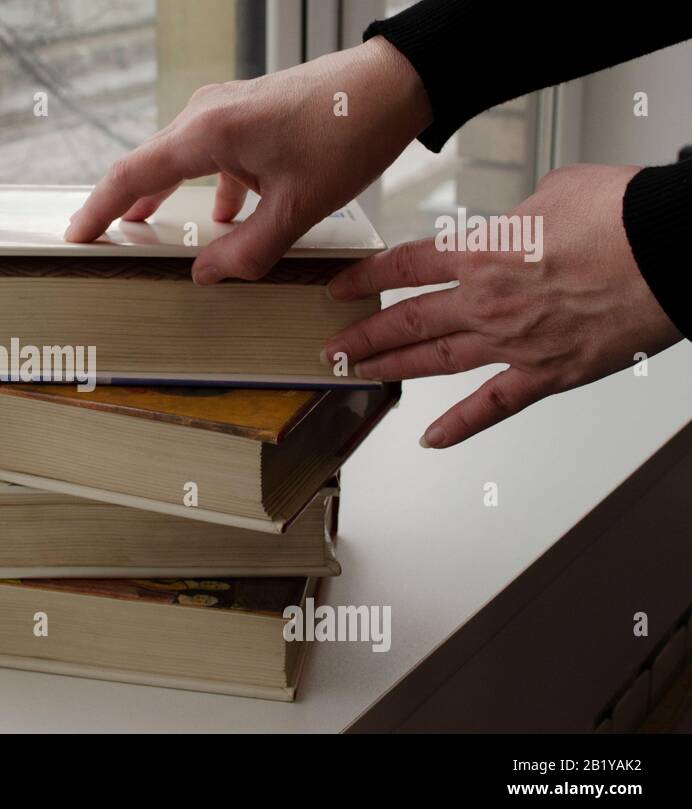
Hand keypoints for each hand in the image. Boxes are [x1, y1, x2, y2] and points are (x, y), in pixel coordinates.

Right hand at [65, 36, 431, 283]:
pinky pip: (212, 156)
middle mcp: (208, 114)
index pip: (133, 175)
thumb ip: (247, 250)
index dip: (99, 209)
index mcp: (208, 132)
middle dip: (124, 206)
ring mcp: (227, 110)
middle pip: (149, 166)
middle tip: (101, 239)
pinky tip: (226, 217)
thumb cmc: (348, 131)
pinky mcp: (248, 114)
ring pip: (181, 162)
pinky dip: (208, 189)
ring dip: (166, 198)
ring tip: (151, 232)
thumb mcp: (298, 207)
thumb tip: (206, 276)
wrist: (394, 83)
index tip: (76, 236)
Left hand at [323, 163, 683, 448]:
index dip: (364, 278)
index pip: (404, 266)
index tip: (338, 288)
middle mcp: (486, 302)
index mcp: (483, 252)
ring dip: (391, 370)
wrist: (674, 250)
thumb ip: (520, 215)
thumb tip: (517, 222)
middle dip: (362, 335)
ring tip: (358, 377)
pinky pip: (492, 407)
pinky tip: (431, 438)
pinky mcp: (548, 374)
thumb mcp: (556, 190)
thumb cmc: (625, 215)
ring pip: (434, 362)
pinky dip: (459, 426)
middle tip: (330, 348)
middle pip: (406, 320)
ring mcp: (513, 343)